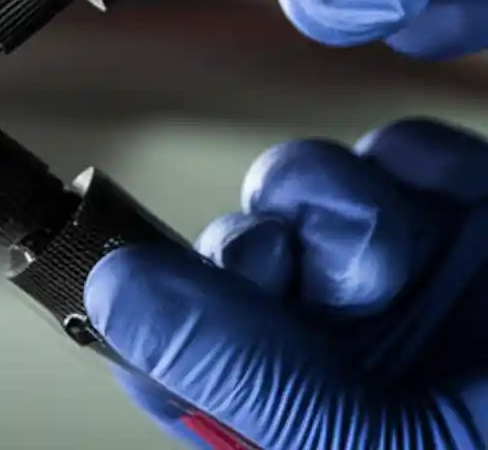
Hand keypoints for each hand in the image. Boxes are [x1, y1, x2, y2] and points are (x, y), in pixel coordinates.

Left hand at [83, 119, 487, 447]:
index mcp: (314, 430)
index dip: (150, 320)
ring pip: (294, 194)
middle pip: (226, 265)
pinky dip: (416, 167)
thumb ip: (250, 372)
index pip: (181, 372)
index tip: (128, 278)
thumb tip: (118, 297)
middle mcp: (349, 352)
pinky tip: (453, 208)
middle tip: (283, 268)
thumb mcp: (385, 441)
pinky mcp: (462, 211)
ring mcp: (404, 275)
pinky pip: (394, 150)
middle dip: (243, 254)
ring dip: (333, 208)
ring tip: (395, 259)